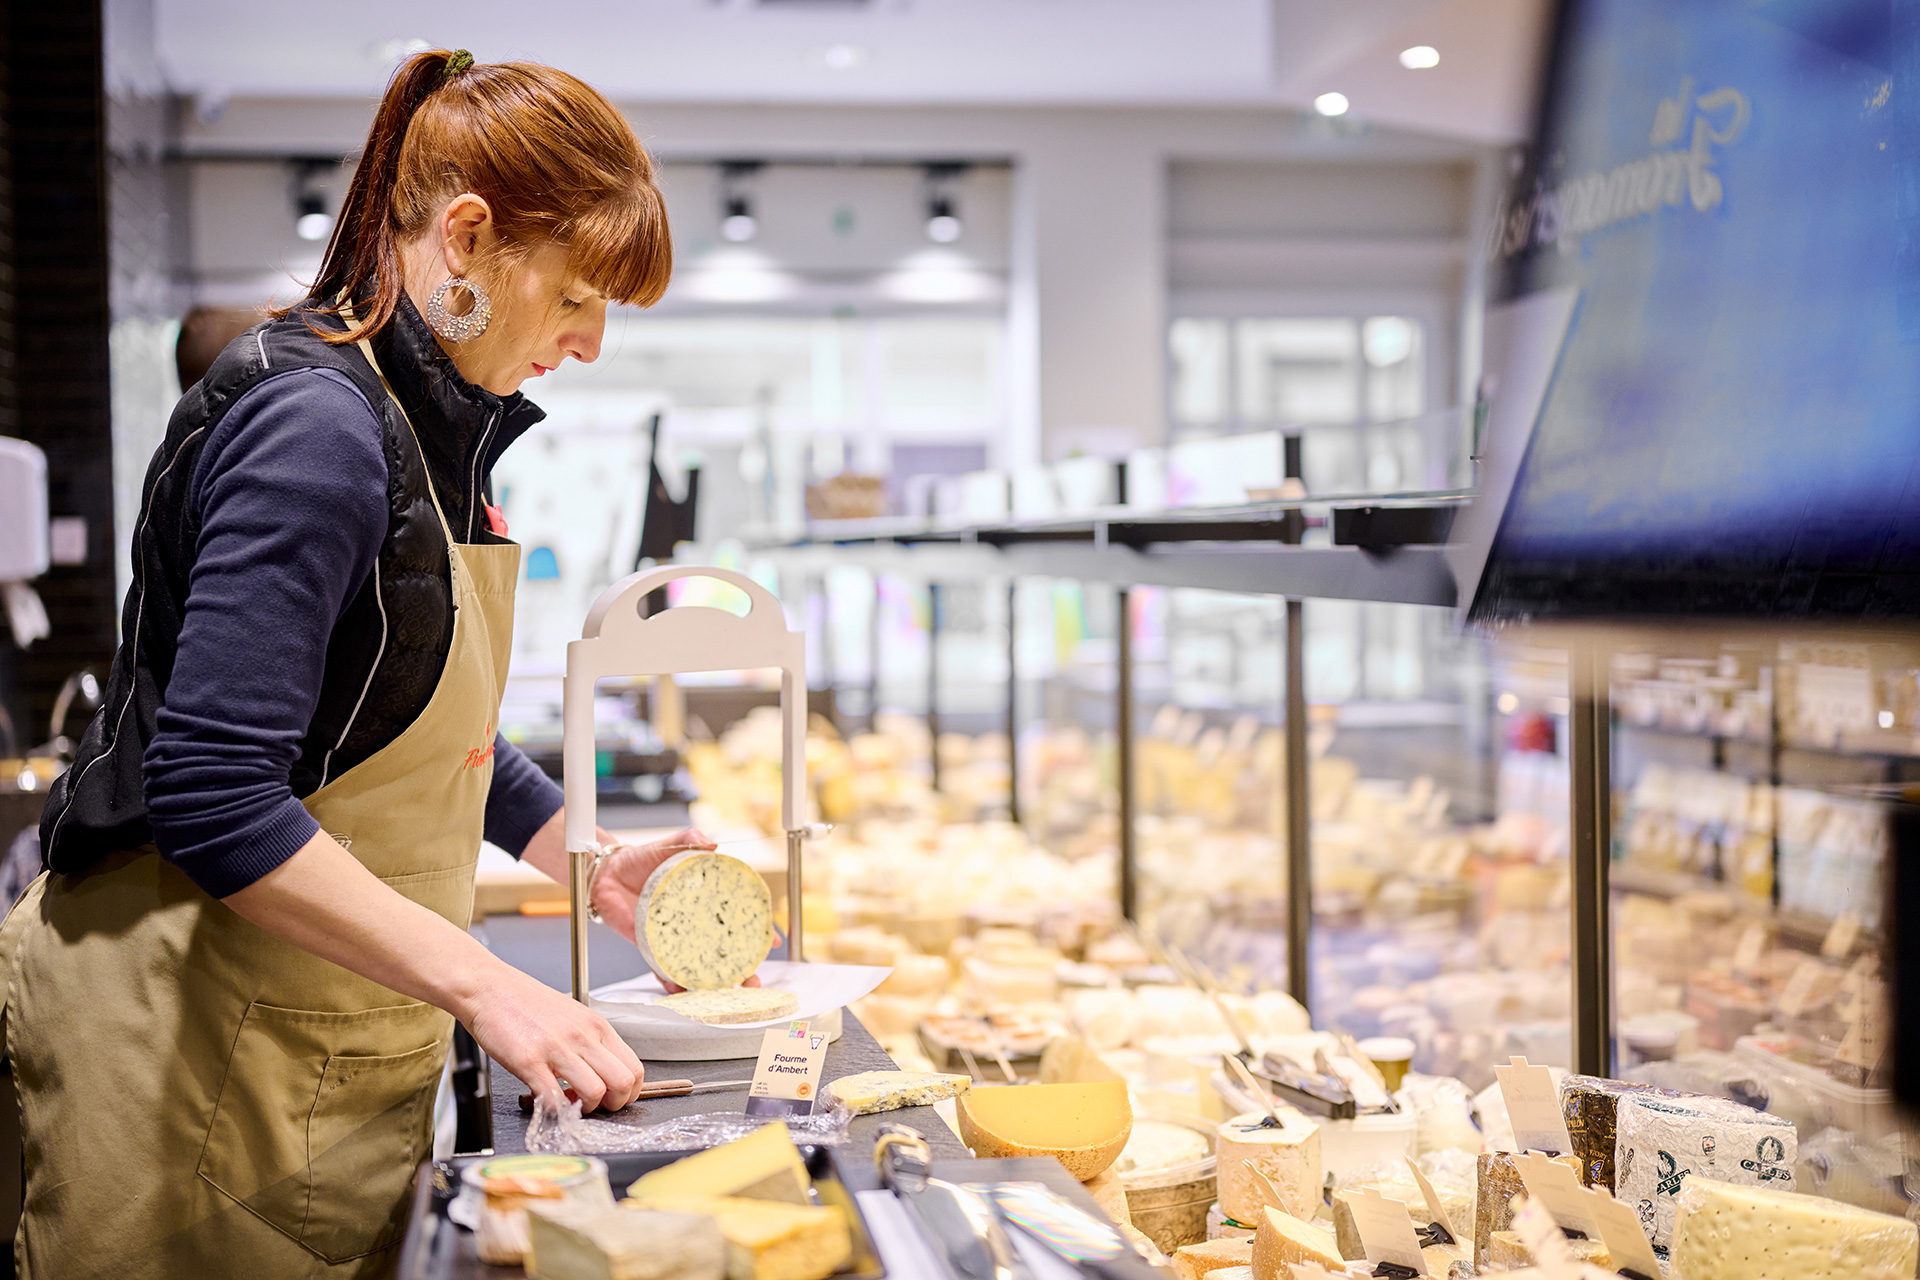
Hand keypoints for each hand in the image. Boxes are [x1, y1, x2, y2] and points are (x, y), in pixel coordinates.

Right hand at [456, 962, 644, 1111]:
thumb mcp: (573, 1016)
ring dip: (584, 1109)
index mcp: (597, 1026)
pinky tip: (546, 1104)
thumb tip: (602, 1074)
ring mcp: (557, 1048)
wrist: (489, 988)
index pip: (634, 1068)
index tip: (612, 1098)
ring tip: (568, 1104)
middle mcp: (583, 1036)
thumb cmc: (527, 1003)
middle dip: (612, 1105)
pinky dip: (554, 1110)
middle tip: (593, 1106)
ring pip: (595, 1093)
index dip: (628, 1093)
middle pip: (623, 1083)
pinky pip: (553, 1098)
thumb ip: (590, 1043)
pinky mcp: (529, 1061)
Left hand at [591, 827, 767, 992]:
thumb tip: (711, 842)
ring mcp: (673, 936)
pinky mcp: (649, 945)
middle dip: (742, 968)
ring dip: (711, 982)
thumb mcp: (668, 844)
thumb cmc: (639, 858)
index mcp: (703, 898)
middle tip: (753, 980)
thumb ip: (689, 838)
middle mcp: (692, 921)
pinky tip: (680, 992)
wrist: (605, 872)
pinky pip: (663, 969)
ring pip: (698, 965)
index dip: (758, 929)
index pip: (737, 915)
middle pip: (723, 949)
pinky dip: (671, 983)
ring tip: (722, 995)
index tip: (773, 940)